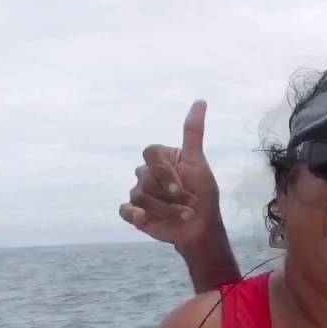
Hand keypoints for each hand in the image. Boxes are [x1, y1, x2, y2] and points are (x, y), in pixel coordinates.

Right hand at [119, 100, 222, 249]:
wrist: (201, 226)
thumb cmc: (202, 195)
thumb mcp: (199, 162)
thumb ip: (193, 133)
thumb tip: (201, 101)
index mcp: (161, 159)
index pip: (151, 154)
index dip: (165, 171)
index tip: (180, 186)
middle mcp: (147, 174)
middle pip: (145, 176)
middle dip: (169, 193)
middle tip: (188, 202)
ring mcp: (139, 193)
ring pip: (139, 195)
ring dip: (165, 209)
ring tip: (183, 215)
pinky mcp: (135, 213)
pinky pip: (124, 209)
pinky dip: (133, 214)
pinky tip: (144, 219)